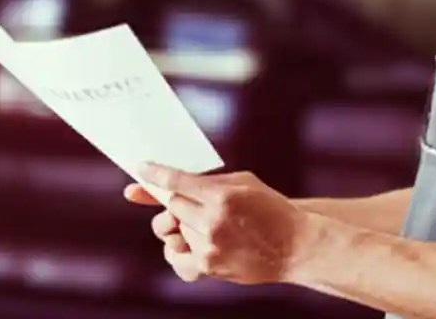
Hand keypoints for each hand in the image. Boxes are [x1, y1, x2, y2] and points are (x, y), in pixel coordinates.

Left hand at [136, 163, 315, 285]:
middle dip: (178, 202)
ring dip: (184, 226)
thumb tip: (171, 181)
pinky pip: (175, 258)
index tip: (141, 168)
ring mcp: (209, 247)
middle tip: (195, 203)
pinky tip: (191, 244)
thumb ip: (207, 181)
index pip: (176, 182)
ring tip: (206, 225)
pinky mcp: (209, 267)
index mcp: (223, 196)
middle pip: (172, 206)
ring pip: (174, 230)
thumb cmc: (270, 208)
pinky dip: (179, 250)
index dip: (154, 174)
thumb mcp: (243, 183)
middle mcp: (213, 222)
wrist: (294, 245)